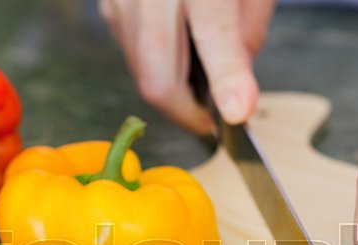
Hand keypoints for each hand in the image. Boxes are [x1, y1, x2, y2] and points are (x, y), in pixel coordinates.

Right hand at [99, 0, 275, 132]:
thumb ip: (246, 37)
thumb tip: (233, 92)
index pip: (214, 35)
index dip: (228, 80)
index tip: (237, 114)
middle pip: (157, 77)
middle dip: (187, 113)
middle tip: (212, 121)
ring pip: (140, 71)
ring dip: (173, 91)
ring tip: (200, 81)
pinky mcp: (110, 5)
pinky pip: (131, 52)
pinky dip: (157, 65)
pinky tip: (178, 51)